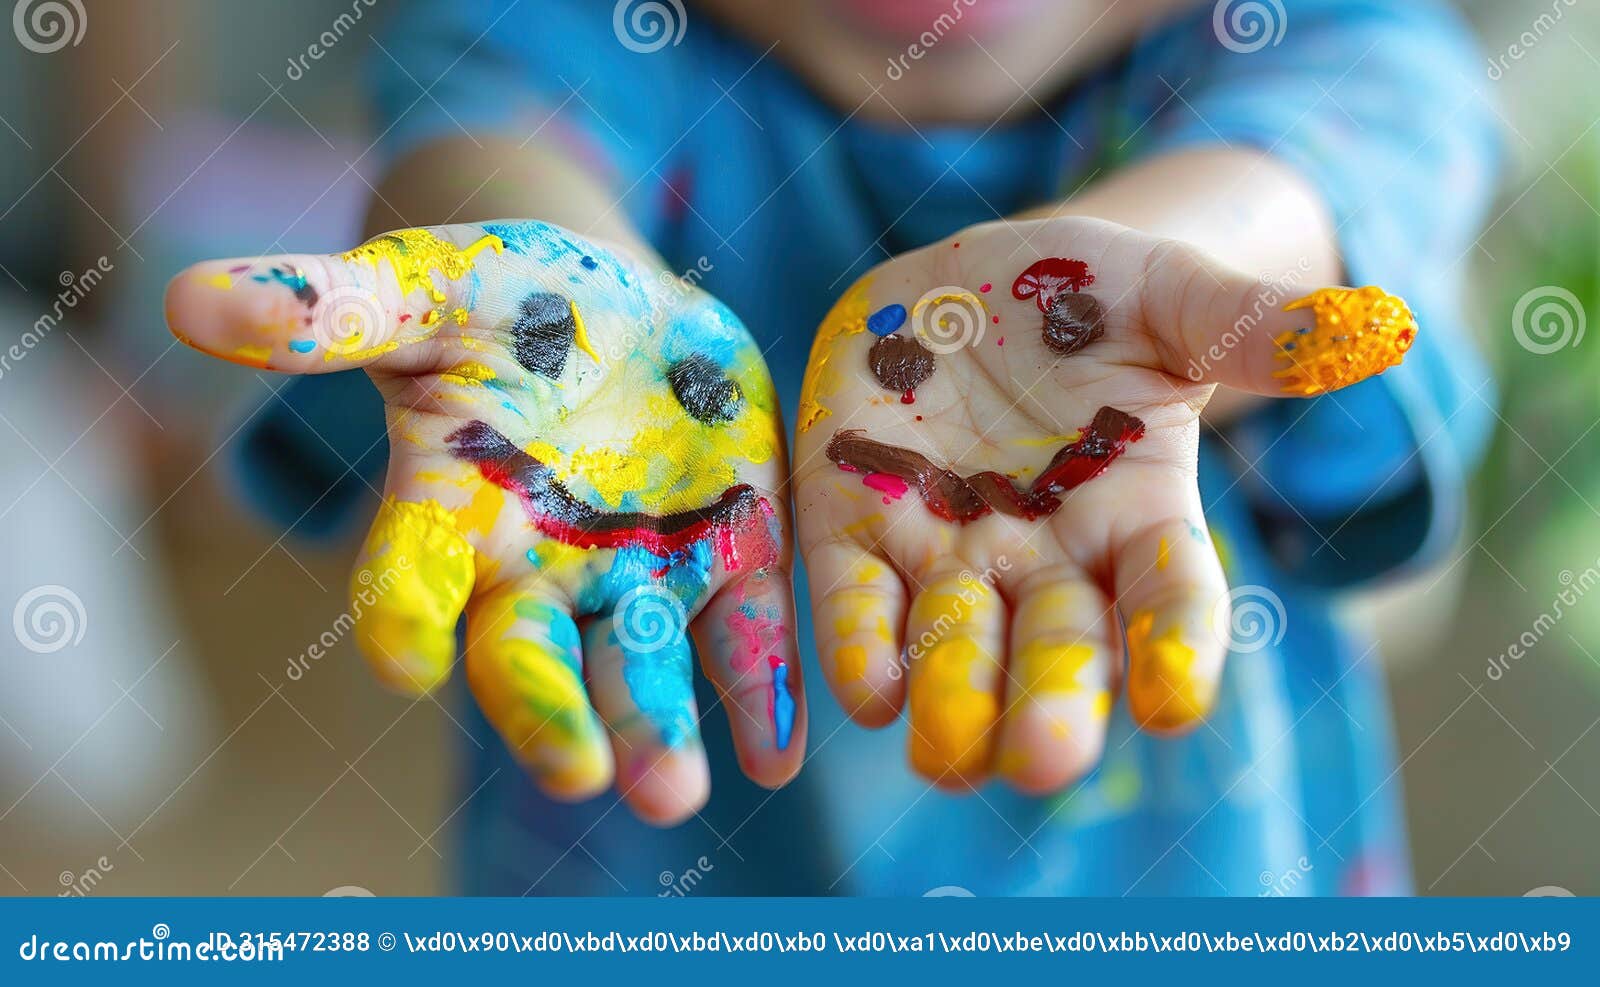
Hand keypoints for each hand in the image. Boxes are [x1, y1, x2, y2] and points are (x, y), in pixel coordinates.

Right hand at [166, 221, 805, 824]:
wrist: (616, 308)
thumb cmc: (497, 300)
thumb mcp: (422, 286)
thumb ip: (327, 307)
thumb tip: (182, 299)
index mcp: (451, 508)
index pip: (410, 576)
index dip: (403, 613)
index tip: (404, 658)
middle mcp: (538, 567)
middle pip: (530, 657)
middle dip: (549, 713)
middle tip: (579, 775)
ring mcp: (638, 570)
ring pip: (642, 665)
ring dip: (658, 729)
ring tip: (674, 792)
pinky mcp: (731, 555)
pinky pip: (744, 634)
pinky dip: (760, 693)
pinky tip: (776, 756)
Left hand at [794, 216, 1412, 792]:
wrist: (962, 285)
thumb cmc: (1088, 295)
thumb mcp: (1172, 295)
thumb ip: (1251, 324)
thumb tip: (1378, 327)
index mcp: (1137, 513)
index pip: (1172, 597)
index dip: (1176, 649)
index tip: (1175, 702)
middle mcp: (1045, 557)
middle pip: (1059, 649)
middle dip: (1052, 704)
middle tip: (1045, 760)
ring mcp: (947, 551)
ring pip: (956, 645)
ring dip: (952, 700)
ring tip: (946, 754)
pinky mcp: (856, 529)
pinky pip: (857, 601)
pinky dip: (862, 647)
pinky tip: (868, 694)